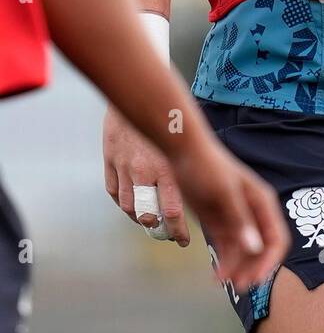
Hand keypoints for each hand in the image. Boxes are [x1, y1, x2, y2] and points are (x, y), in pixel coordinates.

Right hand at [103, 104, 190, 245]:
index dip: (178, 231)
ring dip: (140, 219)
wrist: (140, 92)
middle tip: (167, 235)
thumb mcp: (184, 144)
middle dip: (159, 230)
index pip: (172, 212)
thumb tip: (205, 200)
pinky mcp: (109, 161)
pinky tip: (133, 204)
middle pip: (147, 215)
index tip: (184, 240)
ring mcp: (123, 166)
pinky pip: (114, 193)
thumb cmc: (170, 120)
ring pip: (128, 208)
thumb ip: (187, 171)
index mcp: (167, 167)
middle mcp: (143, 170)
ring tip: (151, 222)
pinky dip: (123, 203)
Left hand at [167, 135, 288, 292]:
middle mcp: (253, 214)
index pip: (276, 239)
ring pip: (243, 253)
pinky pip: (227, 249)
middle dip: (252, 269)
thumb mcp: (224, 193)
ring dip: (237, 269)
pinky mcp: (219, 223)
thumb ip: (239, 220)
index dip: (269, 261)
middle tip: (238, 287)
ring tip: (222, 283)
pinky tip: (215, 276)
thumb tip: (254, 247)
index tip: (256, 279)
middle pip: (261, 250)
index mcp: (262, 204)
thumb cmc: (207, 167)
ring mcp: (236, 220)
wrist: (183, 152)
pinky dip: (224, 263)